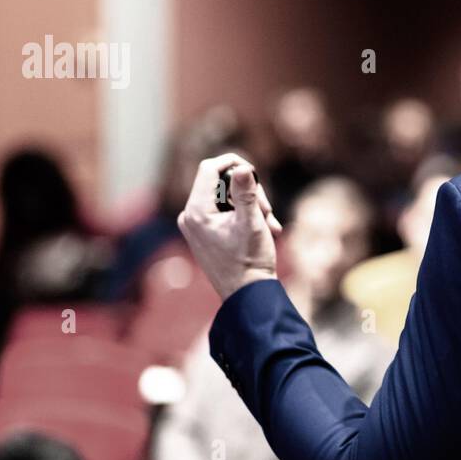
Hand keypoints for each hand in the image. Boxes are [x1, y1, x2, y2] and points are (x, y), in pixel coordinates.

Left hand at [177, 153, 283, 299]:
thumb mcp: (252, 223)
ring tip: (270, 224)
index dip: (233, 163)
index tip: (254, 172)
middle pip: (220, 183)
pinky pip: (224, 212)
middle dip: (248, 191)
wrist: (248, 296)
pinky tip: (264, 230)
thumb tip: (243, 167)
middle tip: (268, 210)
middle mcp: (190, 216)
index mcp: (196, 211)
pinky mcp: (204, 234)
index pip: (209, 169)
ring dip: (251, 205)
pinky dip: (244, 215)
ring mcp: (196, 226)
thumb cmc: (250, 262)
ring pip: (226, 197)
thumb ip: (246, 193)